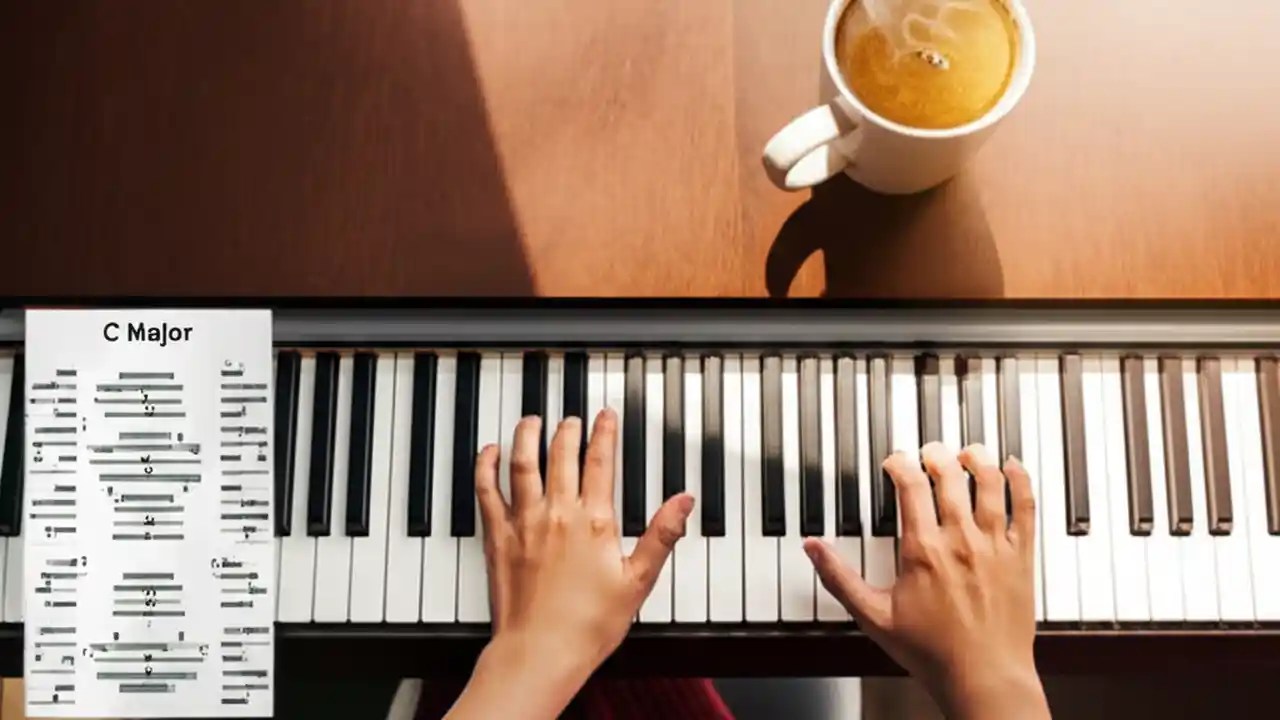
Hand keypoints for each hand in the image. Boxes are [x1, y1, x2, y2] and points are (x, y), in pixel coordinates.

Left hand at [447, 409, 693, 719]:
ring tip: (532, 420)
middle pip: (561, 455)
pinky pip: (487, 491)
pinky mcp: (498, 537)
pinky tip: (490, 452)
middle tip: (572, 418)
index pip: (600, 461)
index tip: (605, 416)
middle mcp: (556, 513)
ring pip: (523, 463)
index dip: (604, 433)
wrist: (541, 651)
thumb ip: (661, 535)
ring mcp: (523, 522)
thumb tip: (684, 501)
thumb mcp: (638, 580)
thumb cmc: (588, 624)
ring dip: (527, 436)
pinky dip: (486, 466)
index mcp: (593, 521)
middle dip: (567, 430)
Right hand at [804, 443, 1048, 719]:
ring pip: (990, 482)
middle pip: (950, 475)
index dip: (900, 463)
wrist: (983, 677)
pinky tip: (1013, 468)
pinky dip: (1021, 481)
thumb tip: (813, 549)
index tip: (895, 462)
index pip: (911, 485)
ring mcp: (995, 545)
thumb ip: (839, 578)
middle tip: (929, 451)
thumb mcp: (873, 616)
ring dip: (978, 459)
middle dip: (936, 454)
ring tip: (968, 452)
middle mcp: (961, 539)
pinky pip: (1026, 507)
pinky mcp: (1021, 556)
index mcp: (923, 549)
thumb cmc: (931, 652)